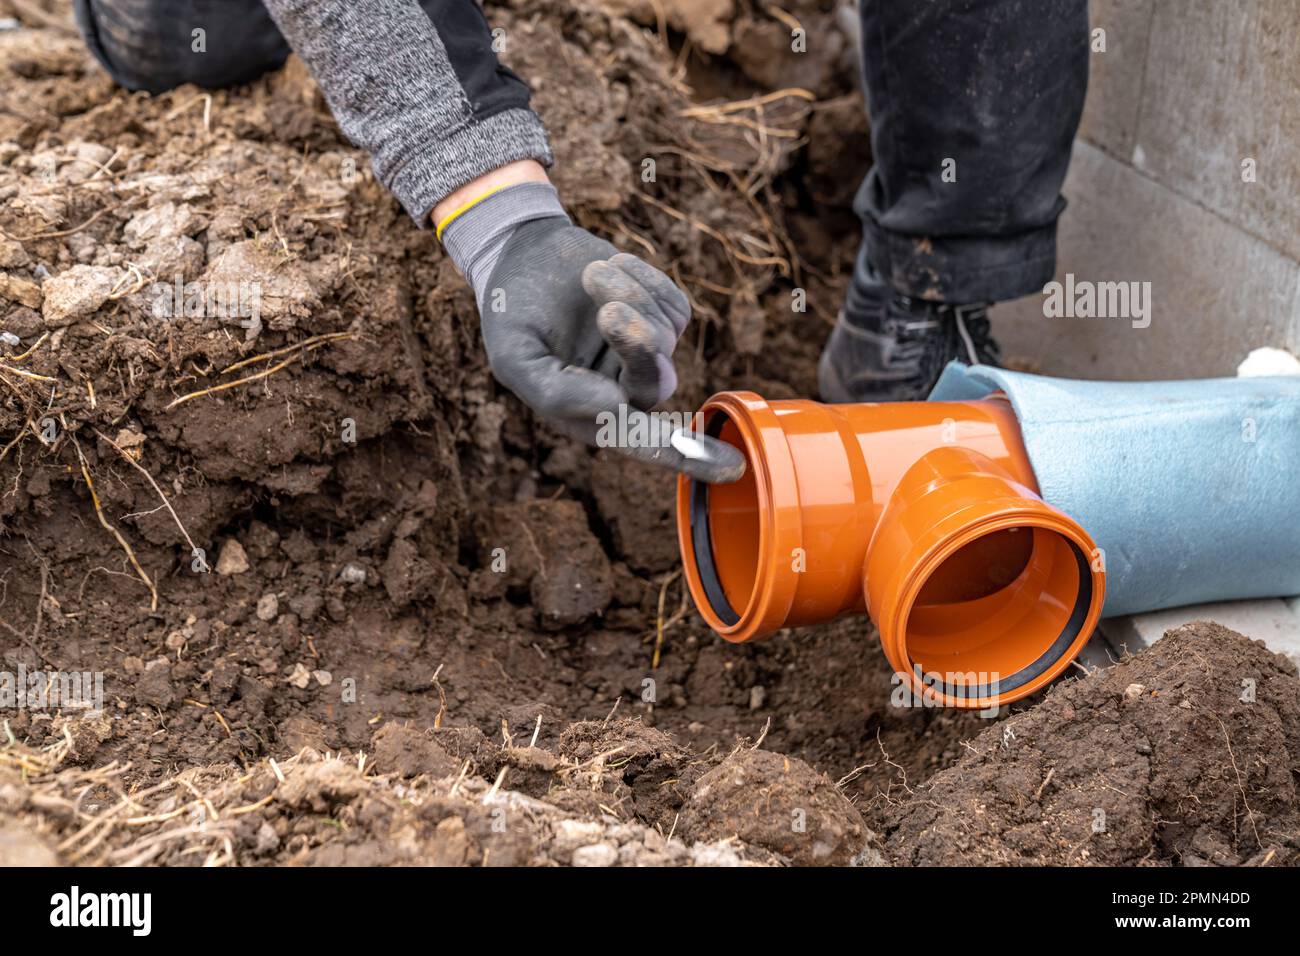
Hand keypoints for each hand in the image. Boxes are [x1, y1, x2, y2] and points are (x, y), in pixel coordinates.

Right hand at [438, 174, 743, 483]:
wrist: (525, 252)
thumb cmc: (512, 311)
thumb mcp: (512, 355)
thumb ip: (554, 391)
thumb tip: (615, 407)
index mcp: (588, 415)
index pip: (638, 441)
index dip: (681, 455)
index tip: (726, 468)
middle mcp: (625, 391)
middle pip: (655, 381)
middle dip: (636, 342)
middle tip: (605, 311)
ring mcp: (650, 353)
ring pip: (666, 335)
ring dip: (628, 297)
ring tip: (590, 273)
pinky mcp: (665, 316)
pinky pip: (674, 303)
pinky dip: (643, 278)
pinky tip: (611, 267)